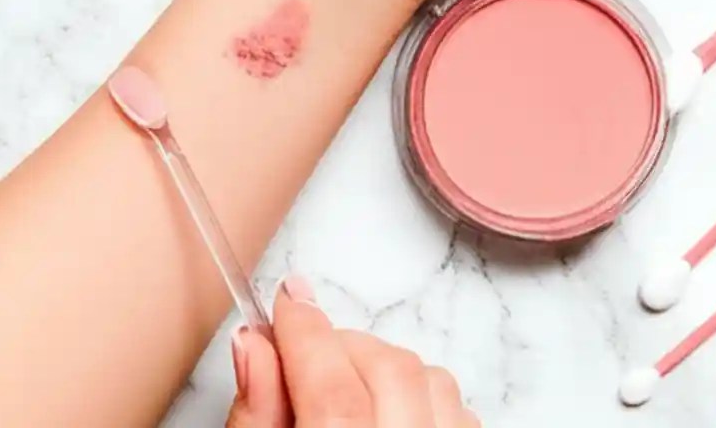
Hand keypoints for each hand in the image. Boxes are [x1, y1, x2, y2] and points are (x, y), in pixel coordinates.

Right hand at [227, 276, 477, 426]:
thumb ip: (256, 416)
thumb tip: (254, 343)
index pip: (333, 393)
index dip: (306, 336)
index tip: (286, 300)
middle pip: (388, 372)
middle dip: (341, 348)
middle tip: (300, 356)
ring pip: (432, 379)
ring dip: (385, 369)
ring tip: (342, 393)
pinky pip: (461, 409)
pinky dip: (423, 397)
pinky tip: (388, 418)